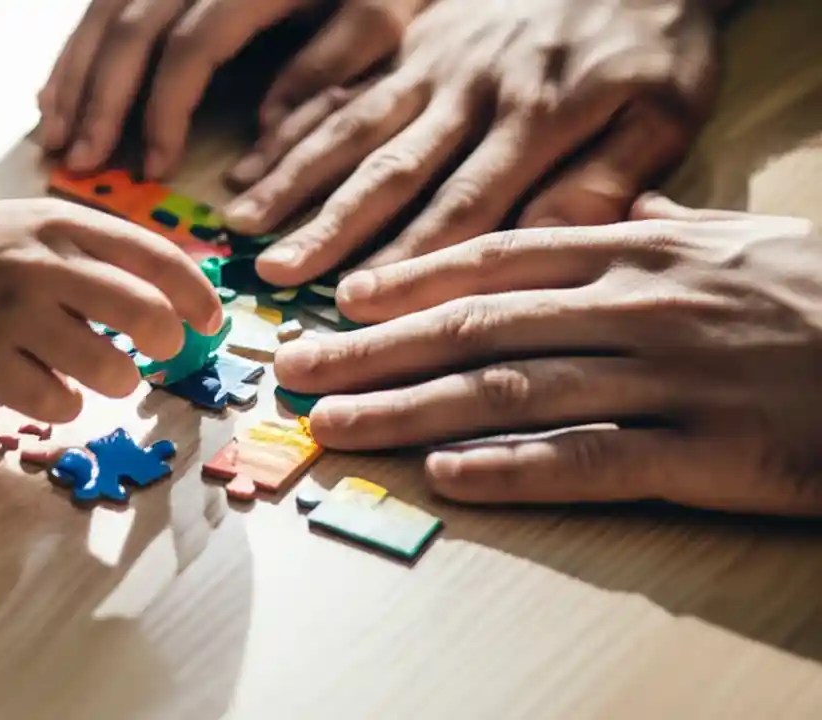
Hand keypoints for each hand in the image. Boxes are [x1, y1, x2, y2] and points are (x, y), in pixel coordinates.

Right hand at [0, 199, 222, 421]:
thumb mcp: (27, 223)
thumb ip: (91, 249)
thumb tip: (169, 292)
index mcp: (60, 222)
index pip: (155, 257)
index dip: (197, 294)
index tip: (212, 322)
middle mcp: (41, 264)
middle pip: (145, 314)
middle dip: (166, 342)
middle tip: (157, 352)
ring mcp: (11, 315)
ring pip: (108, 369)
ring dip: (117, 382)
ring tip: (99, 375)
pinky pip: (58, 403)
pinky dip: (66, 405)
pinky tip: (47, 390)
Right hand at [38, 0, 416, 178]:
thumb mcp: (380, 13)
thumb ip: (328, 68)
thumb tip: (266, 132)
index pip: (188, 48)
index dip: (164, 110)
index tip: (153, 168)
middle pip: (129, 28)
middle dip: (98, 100)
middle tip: (79, 162)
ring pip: (103, 10)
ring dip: (73, 75)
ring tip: (54, 135)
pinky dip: (76, 46)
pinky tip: (59, 90)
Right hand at [226, 0, 717, 286]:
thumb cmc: (655, 40)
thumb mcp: (665, 109)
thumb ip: (610, 177)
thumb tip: (548, 240)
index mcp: (538, 121)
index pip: (466, 206)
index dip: (411, 259)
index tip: (358, 307)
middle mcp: (472, 93)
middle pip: (392, 170)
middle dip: (330, 225)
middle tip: (271, 271)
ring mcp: (437, 61)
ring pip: (356, 125)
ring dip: (296, 174)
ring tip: (242, 217)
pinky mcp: (417, 35)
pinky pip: (347, 74)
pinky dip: (299, 112)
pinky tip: (259, 145)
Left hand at [276, 196, 821, 516]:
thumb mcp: (738, 241)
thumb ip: (658, 229)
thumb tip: (608, 213)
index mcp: (638, 252)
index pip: (496, 261)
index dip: (408, 281)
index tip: (340, 302)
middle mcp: (636, 306)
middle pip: (477, 325)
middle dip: (373, 349)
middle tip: (295, 369)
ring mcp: (669, 379)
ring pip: (511, 390)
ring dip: (411, 408)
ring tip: (336, 423)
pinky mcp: (709, 454)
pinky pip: (592, 460)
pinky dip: (514, 468)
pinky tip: (449, 474)